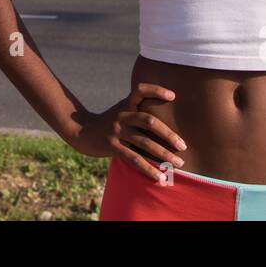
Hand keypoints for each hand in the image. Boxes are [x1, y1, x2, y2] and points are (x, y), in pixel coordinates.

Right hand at [71, 83, 186, 182]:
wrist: (82, 132)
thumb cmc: (109, 122)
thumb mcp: (121, 111)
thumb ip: (138, 111)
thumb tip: (165, 122)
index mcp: (126, 104)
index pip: (141, 90)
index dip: (156, 90)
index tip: (173, 96)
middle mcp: (122, 115)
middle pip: (149, 121)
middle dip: (168, 134)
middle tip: (184, 145)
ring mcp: (116, 131)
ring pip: (144, 142)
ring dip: (164, 154)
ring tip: (179, 163)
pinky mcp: (112, 146)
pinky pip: (134, 158)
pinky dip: (149, 168)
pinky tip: (160, 177)